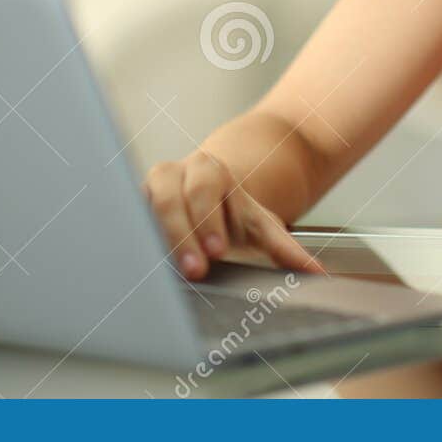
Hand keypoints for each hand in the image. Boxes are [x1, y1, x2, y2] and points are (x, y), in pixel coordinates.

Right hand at [143, 150, 324, 280]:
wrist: (206, 204)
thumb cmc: (231, 217)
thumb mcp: (260, 227)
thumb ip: (287, 249)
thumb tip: (317, 272)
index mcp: (208, 169)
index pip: (205, 189)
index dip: (209, 220)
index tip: (218, 251)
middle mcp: (173, 174)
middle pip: (170, 199)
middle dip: (183, 235)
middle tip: (198, 269)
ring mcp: (146, 191)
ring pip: (142, 209)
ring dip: (155, 240)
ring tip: (165, 271)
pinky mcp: (130, 211)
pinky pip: (125, 224)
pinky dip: (131, 244)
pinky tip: (137, 265)